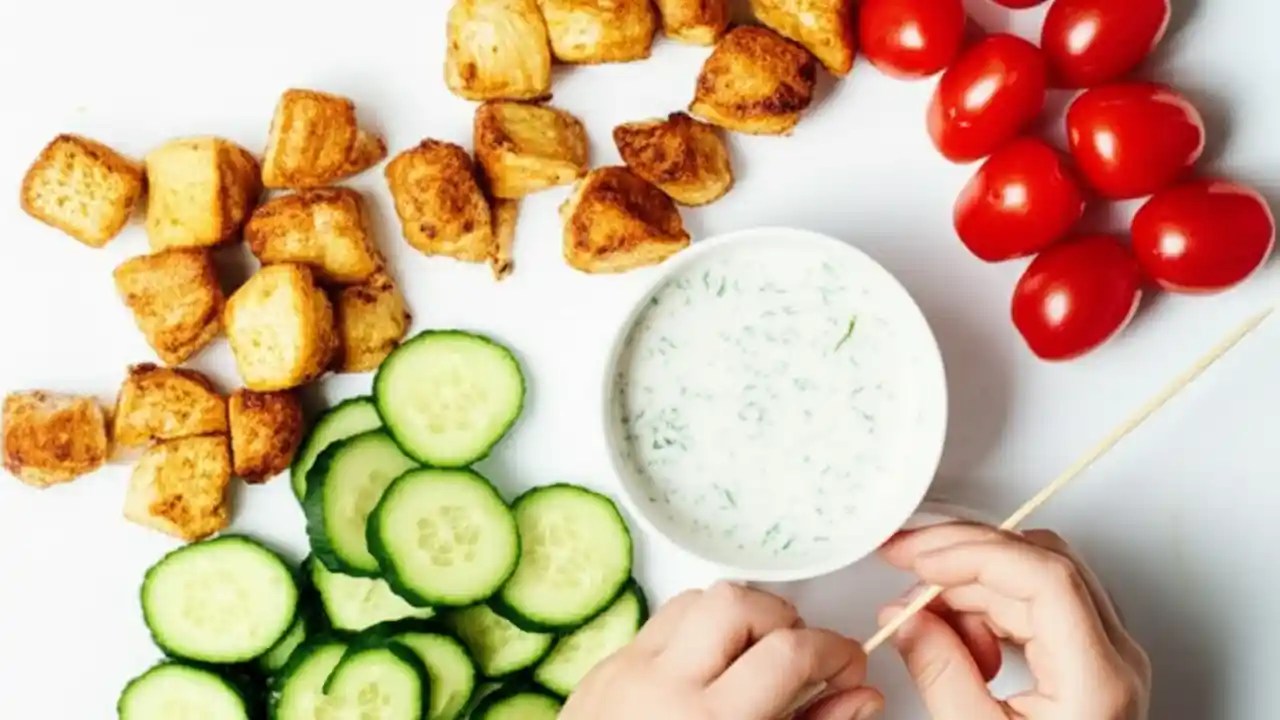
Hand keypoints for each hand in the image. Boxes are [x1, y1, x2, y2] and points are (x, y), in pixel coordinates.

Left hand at [562, 581, 883, 719]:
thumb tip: (861, 696)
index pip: (787, 652)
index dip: (834, 650)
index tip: (847, 664)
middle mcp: (661, 685)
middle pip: (738, 602)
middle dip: (781, 619)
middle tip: (797, 656)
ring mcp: (625, 669)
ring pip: (695, 599)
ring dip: (735, 618)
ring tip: (752, 659)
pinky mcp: (604, 666)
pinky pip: (660, 622)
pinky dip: (694, 633)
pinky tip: (707, 671)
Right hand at [880, 523, 1151, 719]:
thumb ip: (941, 674)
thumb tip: (907, 618)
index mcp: (1096, 678)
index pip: (1044, 577)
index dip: (974, 552)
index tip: (918, 559)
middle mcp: (1114, 656)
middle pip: (1040, 566)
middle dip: (963, 557)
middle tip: (904, 561)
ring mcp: (1107, 654)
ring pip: (1036, 579)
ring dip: (971, 586)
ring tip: (926, 621)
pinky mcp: (1089, 658)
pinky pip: (1038, 605)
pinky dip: (989, 609)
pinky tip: (959, 639)